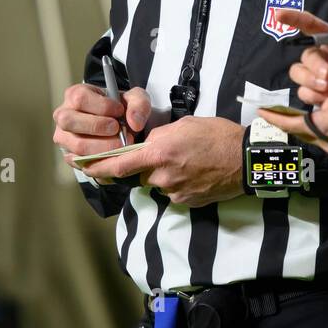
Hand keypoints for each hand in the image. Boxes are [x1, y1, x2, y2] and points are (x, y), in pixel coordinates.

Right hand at [53, 82, 151, 159]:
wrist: (119, 126)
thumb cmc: (121, 109)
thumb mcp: (134, 99)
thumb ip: (139, 104)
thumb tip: (135, 123)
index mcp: (76, 95)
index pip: (80, 98)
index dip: (102, 106)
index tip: (119, 111)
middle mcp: (64, 116)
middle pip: (69, 121)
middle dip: (97, 127)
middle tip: (117, 130)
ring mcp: (64, 137)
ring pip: (76, 145)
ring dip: (102, 147)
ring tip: (121, 145)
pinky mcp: (69, 156)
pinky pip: (80, 162)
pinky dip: (100, 161)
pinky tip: (114, 155)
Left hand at [81, 116, 245, 206]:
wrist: (245, 159)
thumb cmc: (217, 136)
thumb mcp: (184, 125)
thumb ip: (159, 136)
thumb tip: (148, 144)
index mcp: (158, 154)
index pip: (118, 165)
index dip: (97, 168)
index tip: (82, 166)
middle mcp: (162, 177)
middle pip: (140, 174)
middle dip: (147, 165)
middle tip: (170, 153)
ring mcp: (175, 192)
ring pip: (158, 183)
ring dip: (166, 174)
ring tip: (190, 161)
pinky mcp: (187, 202)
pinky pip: (174, 192)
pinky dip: (180, 183)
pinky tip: (197, 172)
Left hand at [260, 86, 327, 156]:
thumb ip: (323, 104)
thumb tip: (318, 109)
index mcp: (321, 127)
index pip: (290, 124)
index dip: (274, 118)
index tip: (261, 112)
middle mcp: (326, 142)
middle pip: (300, 132)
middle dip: (287, 123)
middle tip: (276, 114)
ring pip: (313, 135)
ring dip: (303, 126)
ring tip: (295, 116)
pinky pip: (325, 138)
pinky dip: (318, 129)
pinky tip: (319, 122)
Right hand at [276, 0, 327, 106]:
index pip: (309, 25)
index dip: (293, 18)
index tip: (278, 14)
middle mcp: (324, 57)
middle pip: (304, 57)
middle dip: (313, 67)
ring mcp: (320, 76)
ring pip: (299, 74)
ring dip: (309, 82)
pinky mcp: (320, 94)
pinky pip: (304, 93)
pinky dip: (312, 96)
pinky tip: (327, 100)